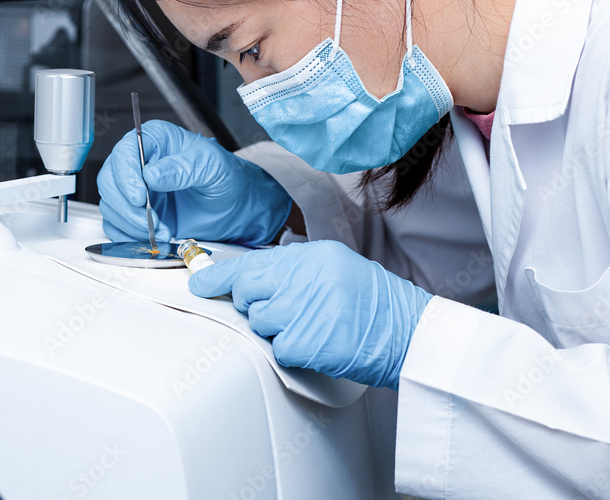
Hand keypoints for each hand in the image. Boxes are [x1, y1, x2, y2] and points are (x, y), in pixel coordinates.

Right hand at [97, 120, 291, 244]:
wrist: (237, 208)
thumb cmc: (227, 178)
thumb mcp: (211, 166)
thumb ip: (182, 168)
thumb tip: (151, 174)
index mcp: (155, 140)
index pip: (124, 152)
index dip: (126, 175)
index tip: (139, 196)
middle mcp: (140, 163)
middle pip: (110, 181)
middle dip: (127, 206)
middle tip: (150, 221)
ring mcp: (136, 190)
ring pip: (111, 205)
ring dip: (131, 224)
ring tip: (161, 230)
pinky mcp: (138, 214)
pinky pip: (117, 225)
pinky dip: (130, 236)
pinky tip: (154, 237)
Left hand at [188, 240, 431, 389]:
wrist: (409, 333)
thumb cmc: (374, 303)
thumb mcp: (334, 267)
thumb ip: (292, 269)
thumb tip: (249, 278)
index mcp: (309, 257)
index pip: (249, 264)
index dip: (218, 277)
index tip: (200, 284)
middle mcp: (303, 279)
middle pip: (247, 294)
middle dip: (256, 305)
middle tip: (285, 310)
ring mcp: (303, 311)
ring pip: (259, 324)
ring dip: (277, 330)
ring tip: (311, 326)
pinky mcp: (306, 342)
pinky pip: (277, 349)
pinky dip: (292, 352)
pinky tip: (317, 343)